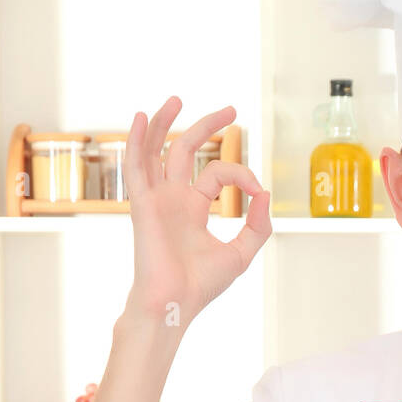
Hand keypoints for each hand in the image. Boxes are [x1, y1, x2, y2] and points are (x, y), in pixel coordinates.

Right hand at [123, 96, 270, 330]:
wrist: (175, 302)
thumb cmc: (202, 285)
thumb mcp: (241, 253)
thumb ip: (257, 226)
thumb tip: (266, 193)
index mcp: (193, 208)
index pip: (217, 173)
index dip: (241, 173)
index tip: (257, 189)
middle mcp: (173, 198)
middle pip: (185, 150)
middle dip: (206, 126)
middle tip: (231, 109)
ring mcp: (156, 199)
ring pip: (156, 150)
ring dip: (164, 123)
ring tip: (178, 99)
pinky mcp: (142, 204)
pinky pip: (135, 166)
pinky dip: (136, 141)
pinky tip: (139, 117)